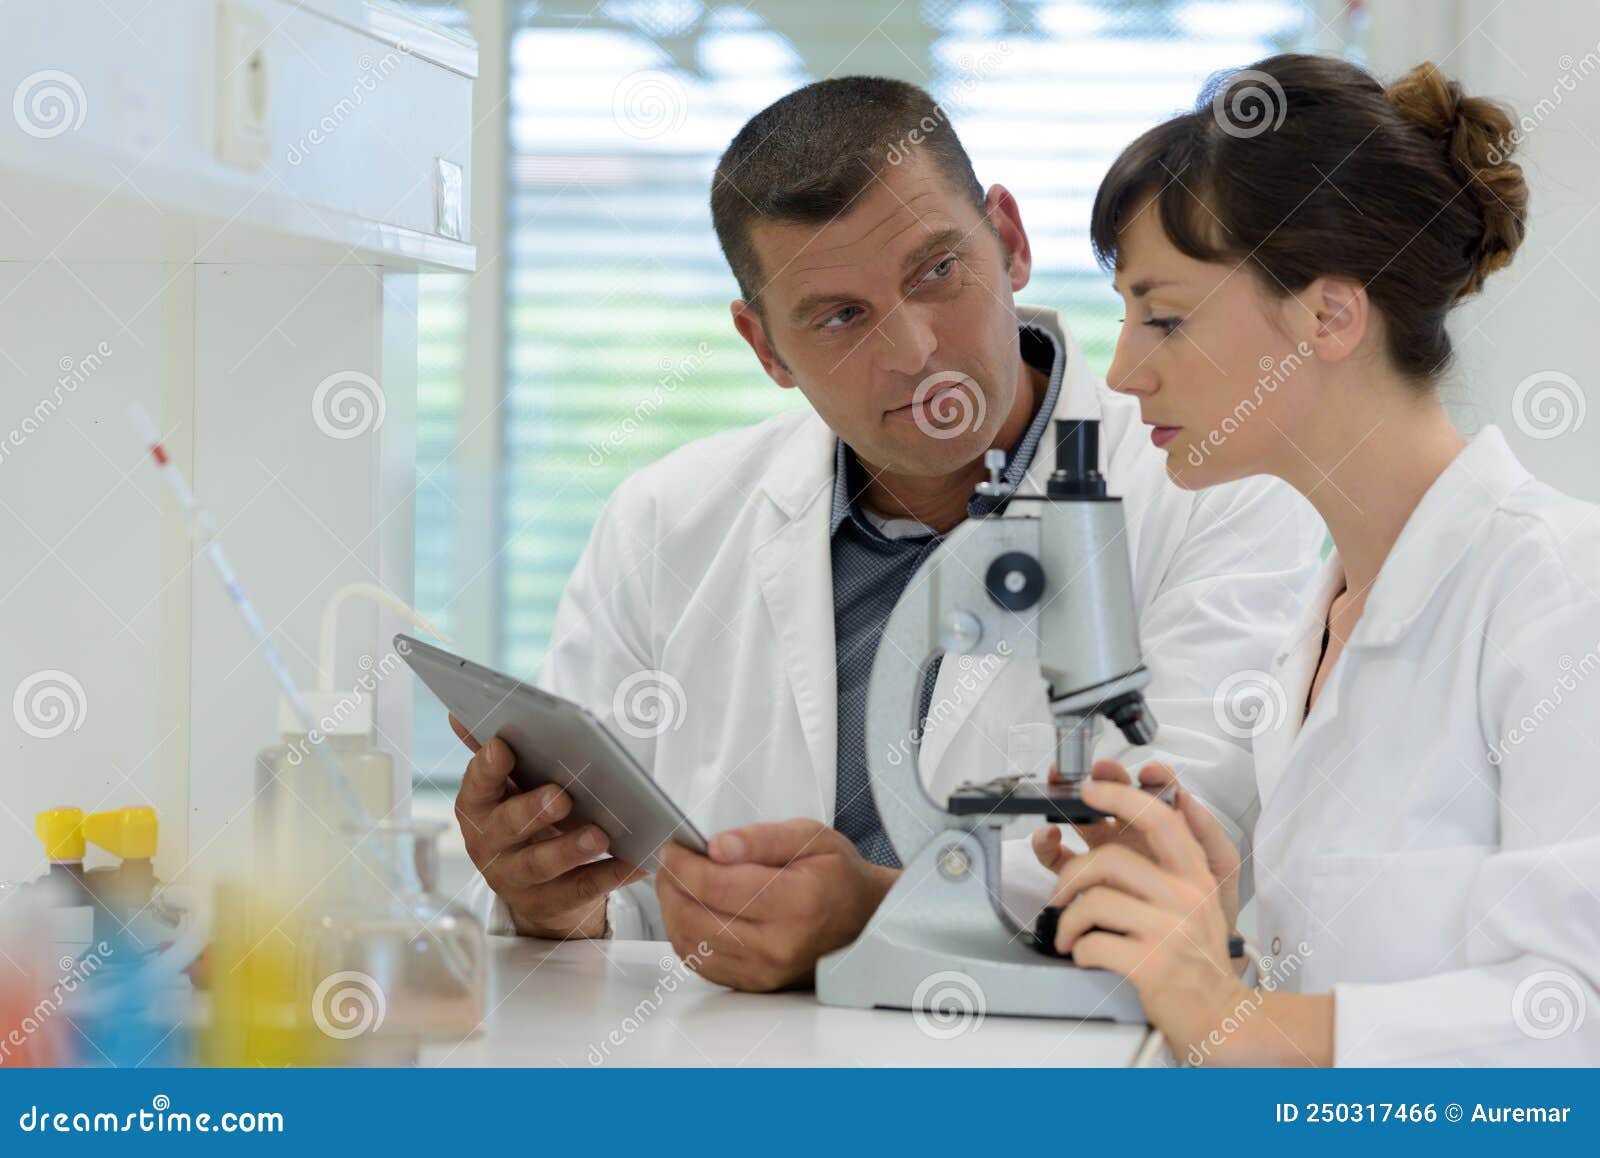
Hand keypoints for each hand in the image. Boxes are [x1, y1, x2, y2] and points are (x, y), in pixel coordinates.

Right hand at [450, 714, 643, 939]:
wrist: (534, 887)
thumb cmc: (522, 821)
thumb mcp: (506, 790)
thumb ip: (491, 755)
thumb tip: (458, 714)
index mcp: (478, 809)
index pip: (476, 786)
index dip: (487, 768)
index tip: (503, 747)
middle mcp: (490, 846)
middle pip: (507, 828)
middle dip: (533, 810)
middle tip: (562, 796)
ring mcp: (517, 880)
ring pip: (541, 865)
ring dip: (570, 848)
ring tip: (600, 834)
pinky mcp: (550, 903)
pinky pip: (581, 890)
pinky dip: (610, 876)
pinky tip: (635, 862)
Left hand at [655, 819, 896, 991]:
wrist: (864, 920)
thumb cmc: (837, 876)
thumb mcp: (810, 837)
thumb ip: (761, 838)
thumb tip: (717, 846)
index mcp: (797, 901)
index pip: (716, 885)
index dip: (683, 864)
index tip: (674, 848)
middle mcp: (780, 944)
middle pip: (695, 916)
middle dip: (671, 885)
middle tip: (670, 863)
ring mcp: (766, 970)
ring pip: (691, 943)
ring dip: (672, 910)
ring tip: (677, 883)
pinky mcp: (755, 983)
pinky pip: (701, 963)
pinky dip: (685, 934)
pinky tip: (691, 910)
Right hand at [1032, 759, 1241, 934]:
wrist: (1188, 959)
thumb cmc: (1207, 913)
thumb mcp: (1220, 874)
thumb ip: (1210, 836)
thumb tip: (1186, 798)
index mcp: (1163, 826)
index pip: (1157, 791)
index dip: (1152, 776)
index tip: (1150, 773)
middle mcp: (1132, 833)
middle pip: (1113, 794)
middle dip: (1102, 776)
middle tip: (1097, 772)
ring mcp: (1104, 852)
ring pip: (1080, 817)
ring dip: (1067, 799)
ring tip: (1063, 793)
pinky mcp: (1083, 878)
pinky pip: (1057, 856)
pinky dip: (1047, 844)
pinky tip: (1049, 837)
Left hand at [1046, 777, 1257, 1060]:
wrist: (1221, 1017)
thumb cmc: (1194, 958)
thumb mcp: (1191, 901)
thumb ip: (1164, 862)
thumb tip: (1133, 818)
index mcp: (1193, 875)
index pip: (1158, 818)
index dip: (1120, 796)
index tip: (1089, 789)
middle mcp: (1186, 896)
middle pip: (1109, 860)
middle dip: (1068, 876)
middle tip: (1058, 895)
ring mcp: (1170, 929)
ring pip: (1094, 902)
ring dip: (1067, 921)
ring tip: (1067, 935)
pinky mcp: (1153, 964)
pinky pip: (1093, 944)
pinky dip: (1078, 950)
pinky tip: (1085, 956)